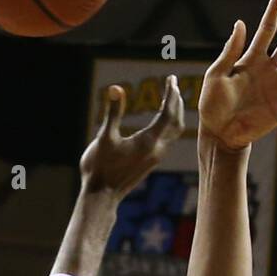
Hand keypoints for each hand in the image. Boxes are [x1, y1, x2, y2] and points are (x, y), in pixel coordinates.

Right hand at [80, 74, 183, 196]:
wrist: (102, 196)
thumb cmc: (100, 167)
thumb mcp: (104, 138)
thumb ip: (112, 113)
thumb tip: (115, 88)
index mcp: (148, 142)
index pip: (168, 113)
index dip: (171, 94)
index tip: (171, 79)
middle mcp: (157, 149)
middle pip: (176, 121)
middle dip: (176, 102)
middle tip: (173, 85)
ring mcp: (156, 157)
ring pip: (174, 132)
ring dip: (175, 114)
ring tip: (171, 99)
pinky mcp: (151, 162)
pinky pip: (167, 140)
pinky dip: (169, 125)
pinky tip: (161, 121)